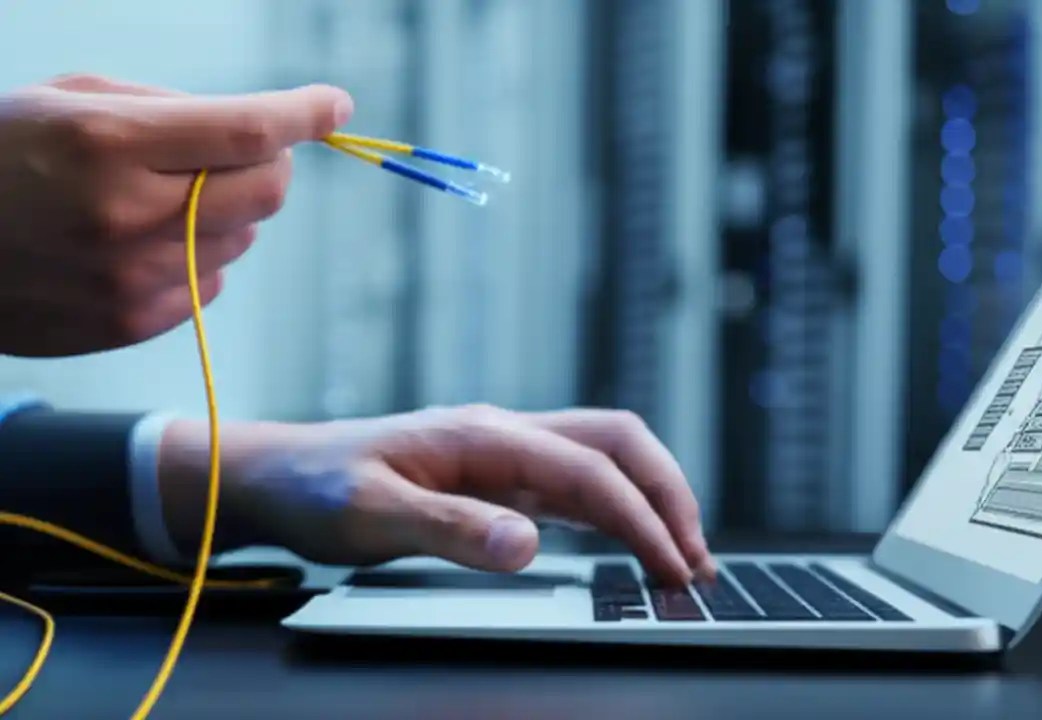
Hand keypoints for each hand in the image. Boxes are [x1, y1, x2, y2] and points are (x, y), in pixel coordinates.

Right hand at [0, 73, 352, 355]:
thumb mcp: (69, 97)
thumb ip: (171, 109)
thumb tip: (261, 132)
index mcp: (108, 141)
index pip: (248, 129)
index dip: (305, 114)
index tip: (335, 106)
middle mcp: (127, 215)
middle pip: (267, 191)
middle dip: (268, 163)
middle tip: (238, 150)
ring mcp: (132, 278)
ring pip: (243, 238)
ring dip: (225, 212)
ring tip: (156, 200)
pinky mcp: (132, 323)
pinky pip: (212, 284)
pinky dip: (198, 257)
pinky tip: (138, 244)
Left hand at [157, 405, 715, 585]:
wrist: (282, 476)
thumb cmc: (319, 488)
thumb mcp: (371, 513)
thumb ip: (450, 527)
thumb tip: (528, 545)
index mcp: (485, 434)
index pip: (589, 469)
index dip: (640, 518)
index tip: (671, 567)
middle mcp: (507, 435)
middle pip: (617, 443)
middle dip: (667, 493)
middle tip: (695, 558)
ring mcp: (507, 454)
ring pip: (605, 460)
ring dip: (649, 501)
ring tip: (681, 557)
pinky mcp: (500, 478)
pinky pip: (578, 486)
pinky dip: (617, 513)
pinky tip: (630, 545)